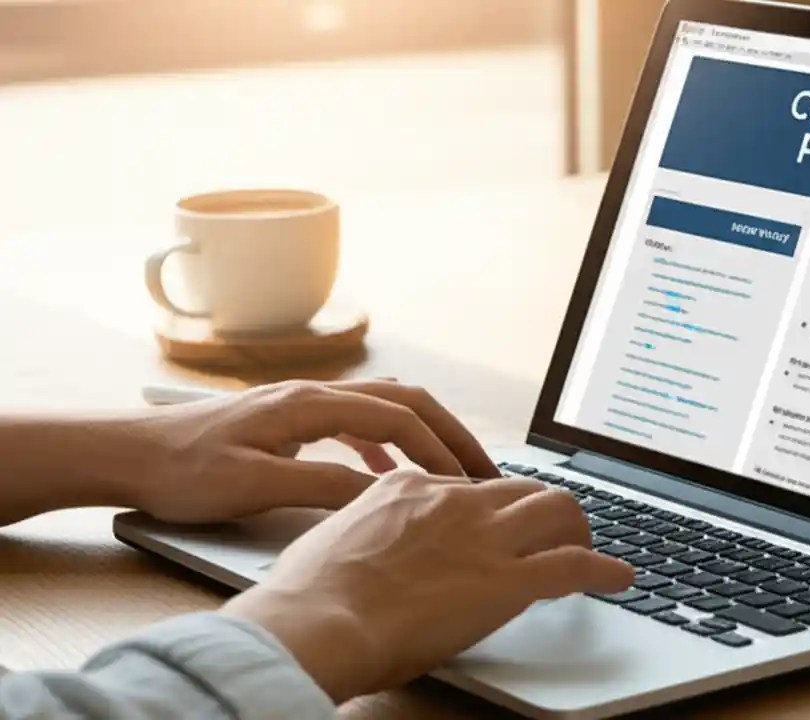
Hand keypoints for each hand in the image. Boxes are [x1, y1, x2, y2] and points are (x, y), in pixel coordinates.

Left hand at [126, 379, 500, 522]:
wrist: (129, 453)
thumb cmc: (181, 470)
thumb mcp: (254, 487)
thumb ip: (324, 487)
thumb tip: (386, 493)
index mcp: (309, 404)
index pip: (398, 417)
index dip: (439, 448)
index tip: (467, 482)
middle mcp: (313, 393)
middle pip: (405, 400)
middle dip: (449, 432)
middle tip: (483, 468)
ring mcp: (304, 403)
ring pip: (386, 407)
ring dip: (424, 436)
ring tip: (451, 471)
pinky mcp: (292, 420)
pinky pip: (358, 422)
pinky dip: (388, 443)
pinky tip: (388, 473)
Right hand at [222, 470, 634, 702]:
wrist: (315, 622)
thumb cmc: (307, 596)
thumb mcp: (333, 537)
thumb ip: (368, 532)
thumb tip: (372, 548)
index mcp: (410, 485)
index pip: (469, 486)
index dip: (489, 511)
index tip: (495, 528)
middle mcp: (454, 500)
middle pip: (521, 489)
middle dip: (542, 510)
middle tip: (552, 534)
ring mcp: (484, 537)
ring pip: (558, 510)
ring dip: (578, 530)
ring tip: (587, 549)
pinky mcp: (507, 580)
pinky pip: (574, 565)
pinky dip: (604, 569)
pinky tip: (618, 578)